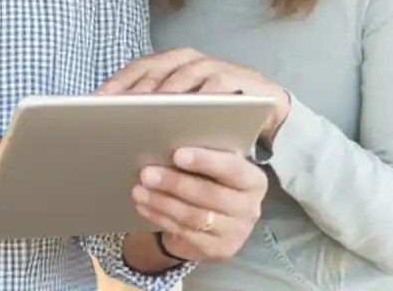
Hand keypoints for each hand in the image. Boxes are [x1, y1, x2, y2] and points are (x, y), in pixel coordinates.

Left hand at [98, 47, 291, 143]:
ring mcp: (212, 65)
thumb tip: (111, 123)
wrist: (264, 108)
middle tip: (118, 109)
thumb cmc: (212, 113)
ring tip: (148, 115)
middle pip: (156, 69)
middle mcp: (189, 59)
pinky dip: (200, 99)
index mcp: (169, 62)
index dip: (117, 82)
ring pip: (183, 76)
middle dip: (136, 90)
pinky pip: (215, 86)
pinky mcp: (237, 77)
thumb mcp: (180, 111)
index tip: (96, 101)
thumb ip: (153, 111)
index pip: (137, 68)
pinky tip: (187, 115)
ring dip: (166, 94)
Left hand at [131, 146, 266, 261]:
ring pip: (194, 216)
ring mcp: (236, 232)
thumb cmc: (213, 182)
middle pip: (210, 195)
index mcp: (253, 180)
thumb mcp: (216, 167)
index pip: (232, 168)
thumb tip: (169, 141)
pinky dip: (161, 217)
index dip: (206, 161)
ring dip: (162, 202)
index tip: (177, 154)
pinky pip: (185, 232)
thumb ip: (205, 156)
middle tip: (146, 173)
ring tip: (139, 190)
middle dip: (175, 183)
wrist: (216, 224)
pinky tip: (144, 206)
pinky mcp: (218, 250)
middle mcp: (250, 208)